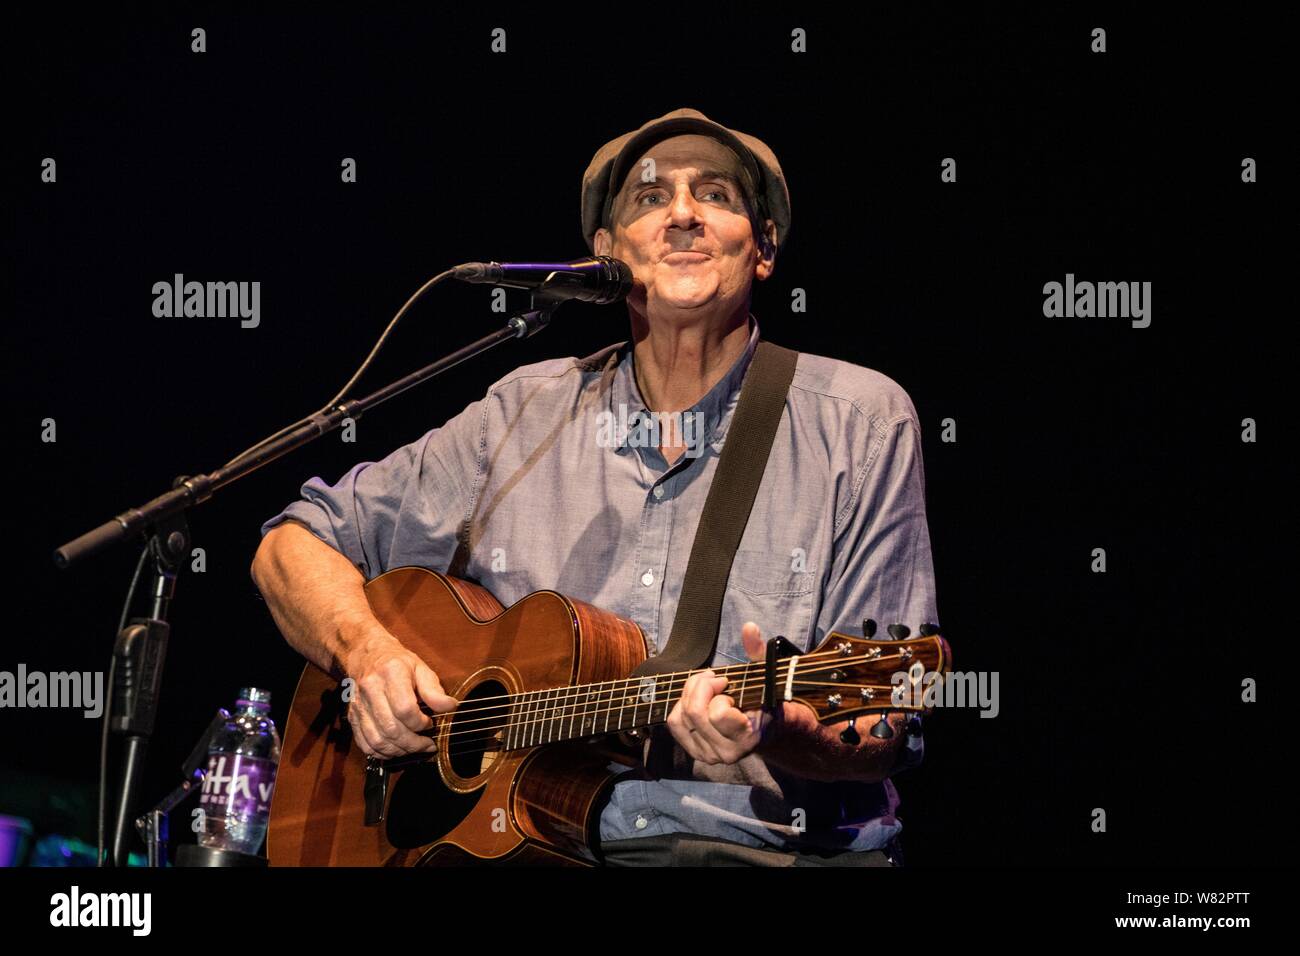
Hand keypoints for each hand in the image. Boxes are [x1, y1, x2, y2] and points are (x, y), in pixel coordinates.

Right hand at [342, 624, 457, 757]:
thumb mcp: (421, 668)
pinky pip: (364, 743)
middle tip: (427, 744)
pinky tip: (396, 749)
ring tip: (413, 748)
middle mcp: (371, 689)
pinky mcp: (352, 716)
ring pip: (377, 740)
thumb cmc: (397, 663)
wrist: (366, 655)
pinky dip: (381, 752)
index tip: (430, 723)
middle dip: (413, 743)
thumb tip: (450, 707)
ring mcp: (359, 704)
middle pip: (391, 729)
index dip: (420, 723)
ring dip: (399, 751)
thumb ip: (434, 690)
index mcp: (390, 673)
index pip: (405, 709)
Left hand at [666, 621, 775, 765]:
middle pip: (694, 712)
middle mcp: (727, 752)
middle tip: (714, 679)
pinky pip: (674, 723)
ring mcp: (709, 755)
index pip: (717, 713)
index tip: (728, 684)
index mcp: (747, 736)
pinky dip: (681, 705)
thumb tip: (749, 628)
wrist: (763, 728)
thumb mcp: (765, 674)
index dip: (717, 693)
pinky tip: (697, 699)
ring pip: (681, 716)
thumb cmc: (763, 698)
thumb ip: (758, 651)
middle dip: (701, 686)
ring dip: (691, 693)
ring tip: (707, 687)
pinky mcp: (695, 752)